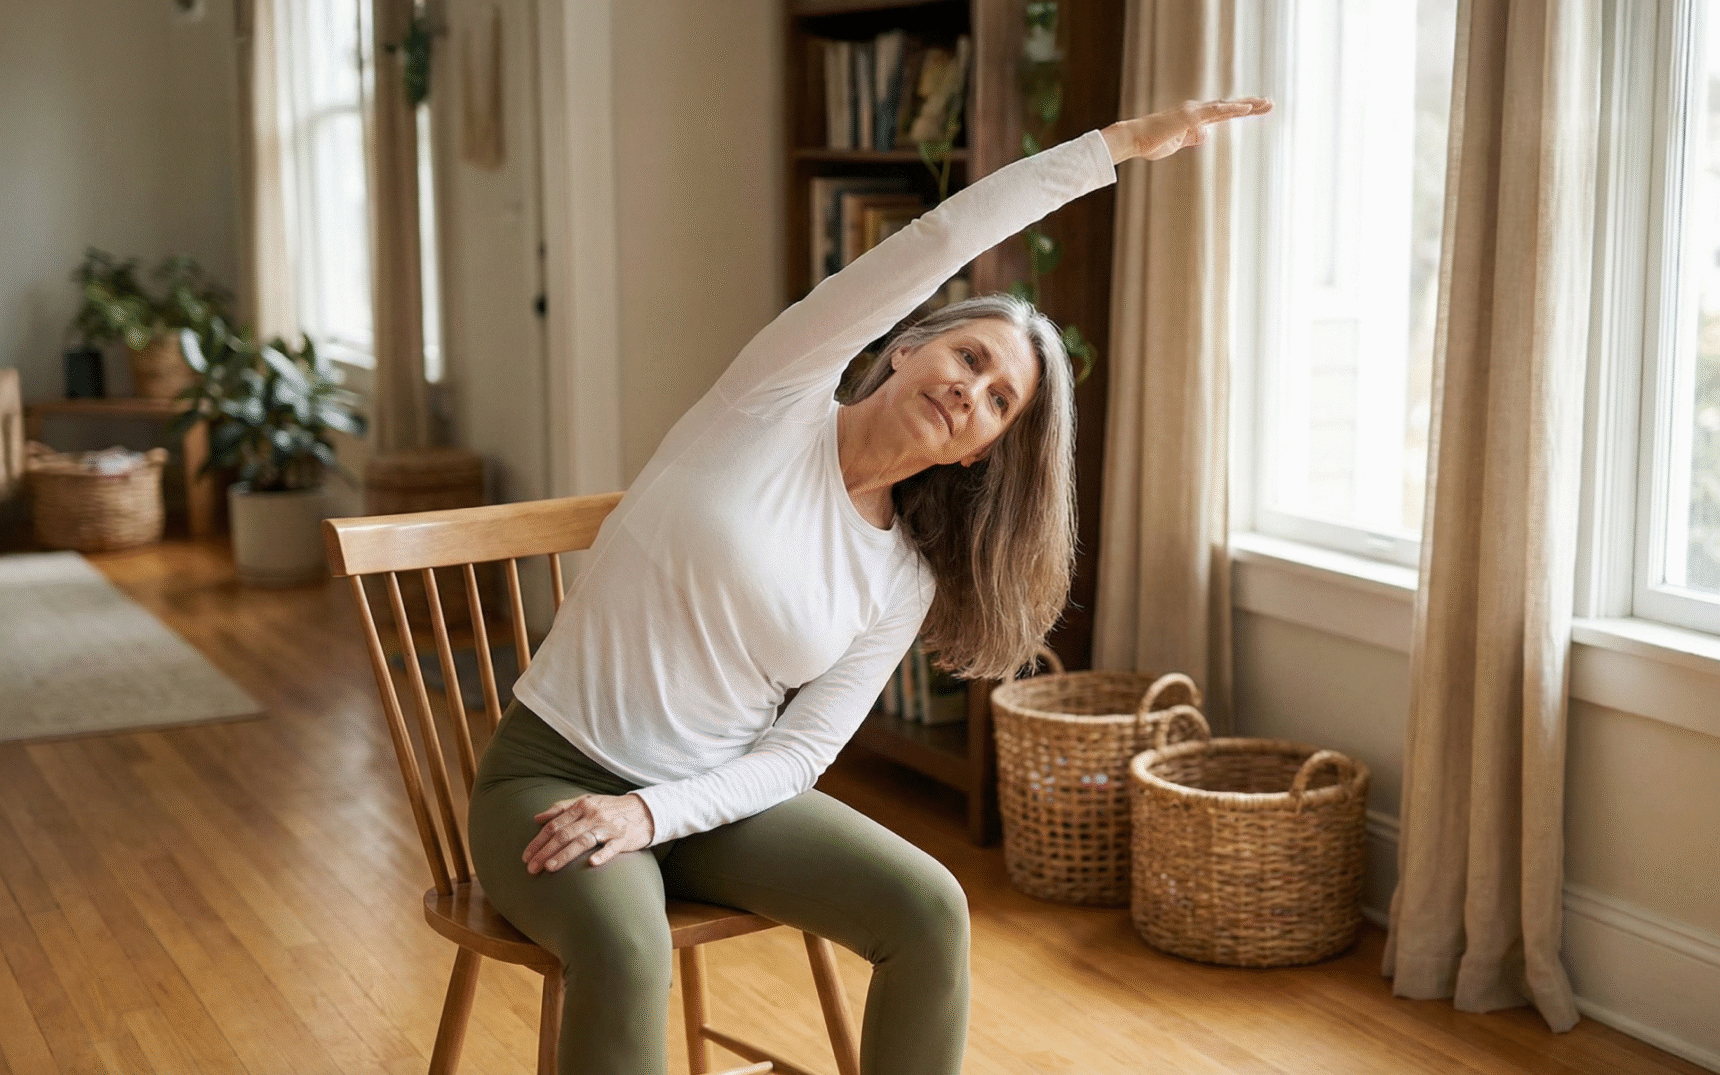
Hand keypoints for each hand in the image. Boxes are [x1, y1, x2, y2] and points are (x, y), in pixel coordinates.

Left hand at [522, 792, 655, 871]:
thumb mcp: (586, 802)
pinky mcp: (623, 839)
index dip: (538, 841)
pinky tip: (591, 863)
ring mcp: (608, 827)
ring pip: (582, 841)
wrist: (644, 810)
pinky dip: (602, 854)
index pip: (554, 825)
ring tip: (549, 868)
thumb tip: (537, 818)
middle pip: (564, 834)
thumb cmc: (610, 808)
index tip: (526, 856)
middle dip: (545, 852)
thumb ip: (561, 808)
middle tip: (531, 868)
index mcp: (582, 806)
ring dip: (565, 855)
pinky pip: (611, 847)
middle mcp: (593, 815)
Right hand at [1102, 97, 1272, 163]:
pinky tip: (1247, 108)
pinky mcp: (1190, 117)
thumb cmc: (1151, 143)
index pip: (1223, 114)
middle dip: (1251, 105)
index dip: (1240, 111)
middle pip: (1229, 107)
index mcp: (1195, 119)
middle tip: (1271, 104)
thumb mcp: (1177, 143)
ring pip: (1226, 107)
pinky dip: (1232, 109)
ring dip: (1247, 105)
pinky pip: (1216, 112)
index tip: (1258, 110)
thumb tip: (1206, 134)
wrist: (1134, 140)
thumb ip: (1192, 138)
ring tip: (1266, 104)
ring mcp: (1194, 113)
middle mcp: (1197, 111)